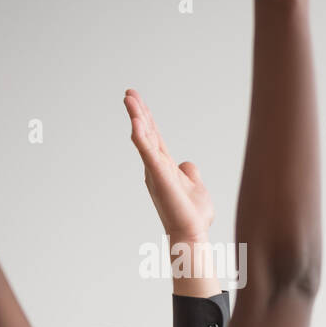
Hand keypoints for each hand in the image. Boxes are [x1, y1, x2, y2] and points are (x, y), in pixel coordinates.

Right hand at [124, 89, 213, 242]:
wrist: (191, 234)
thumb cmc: (193, 215)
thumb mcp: (196, 187)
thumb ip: (190, 173)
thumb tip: (187, 163)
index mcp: (165, 166)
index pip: (155, 136)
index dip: (147, 118)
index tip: (138, 99)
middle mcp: (157, 166)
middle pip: (147, 133)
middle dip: (139, 112)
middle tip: (129, 92)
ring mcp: (156, 171)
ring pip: (144, 139)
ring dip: (137, 118)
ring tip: (129, 99)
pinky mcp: (159, 177)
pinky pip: (148, 154)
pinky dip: (142, 138)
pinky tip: (136, 123)